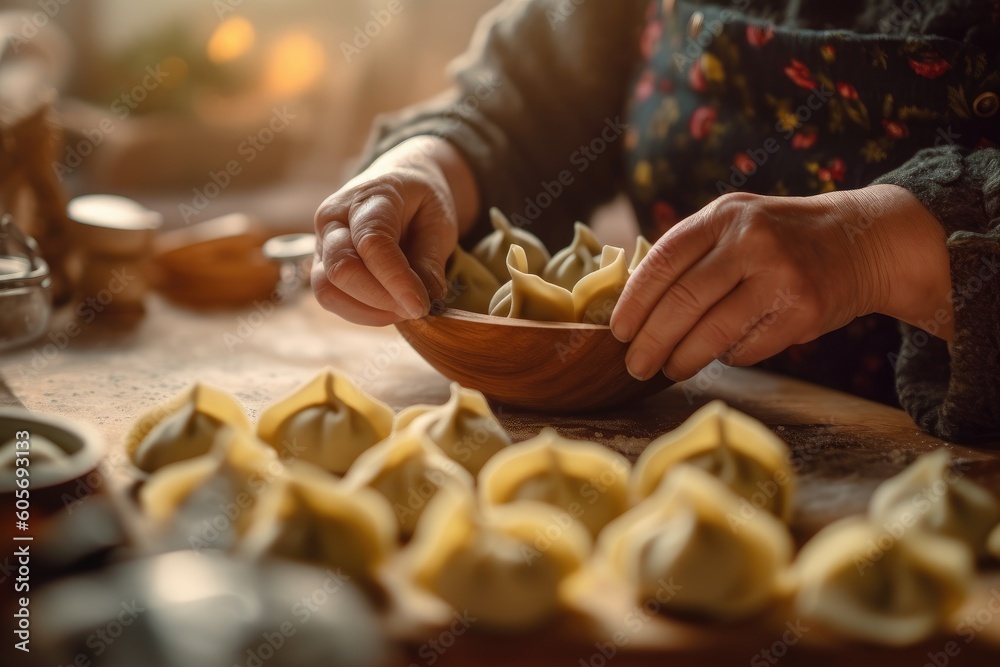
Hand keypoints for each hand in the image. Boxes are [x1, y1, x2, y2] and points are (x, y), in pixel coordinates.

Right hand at [312, 136, 478, 325]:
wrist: (396, 186)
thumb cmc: (419, 203)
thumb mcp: (439, 220)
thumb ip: (431, 259)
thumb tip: (427, 297)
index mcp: (369, 197)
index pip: (372, 242)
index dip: (396, 280)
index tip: (420, 306)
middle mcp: (334, 218)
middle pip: (342, 269)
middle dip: (381, 300)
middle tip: (417, 309)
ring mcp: (321, 243)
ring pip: (328, 290)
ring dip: (369, 311)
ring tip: (404, 309)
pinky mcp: (321, 266)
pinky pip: (331, 299)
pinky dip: (361, 313)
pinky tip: (389, 309)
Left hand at [610, 186, 950, 381]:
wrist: (864, 241)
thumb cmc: (781, 238)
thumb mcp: (736, 222)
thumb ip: (691, 252)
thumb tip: (635, 305)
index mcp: (724, 215)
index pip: (663, 261)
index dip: (634, 301)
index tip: (617, 331)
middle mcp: (751, 241)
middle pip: (682, 302)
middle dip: (651, 341)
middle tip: (635, 365)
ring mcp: (780, 275)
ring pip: (712, 332)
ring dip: (682, 358)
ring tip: (667, 369)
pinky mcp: (804, 311)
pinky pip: (748, 347)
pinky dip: (728, 357)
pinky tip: (721, 354)